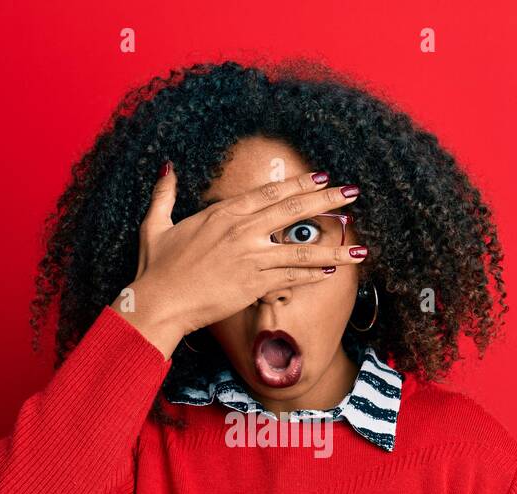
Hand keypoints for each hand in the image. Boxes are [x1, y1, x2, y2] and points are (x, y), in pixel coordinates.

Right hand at [110, 163, 364, 358]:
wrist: (159, 303)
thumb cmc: (156, 269)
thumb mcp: (156, 226)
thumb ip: (165, 195)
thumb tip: (167, 169)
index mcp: (223, 213)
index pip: (270, 193)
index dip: (299, 184)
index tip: (322, 177)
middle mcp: (242, 231)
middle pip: (292, 211)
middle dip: (326, 200)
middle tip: (352, 193)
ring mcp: (251, 258)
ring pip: (301, 250)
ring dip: (333, 249)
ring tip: (360, 249)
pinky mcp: (254, 285)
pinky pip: (290, 278)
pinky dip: (311, 275)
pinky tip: (330, 272)